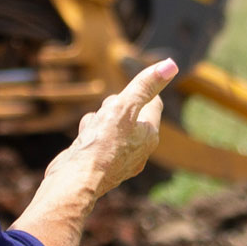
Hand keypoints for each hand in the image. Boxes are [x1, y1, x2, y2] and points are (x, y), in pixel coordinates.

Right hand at [48, 59, 176, 198]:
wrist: (75, 181)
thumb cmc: (102, 143)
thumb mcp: (124, 106)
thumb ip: (144, 86)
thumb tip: (171, 64)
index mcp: (150, 135)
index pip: (154, 103)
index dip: (140, 92)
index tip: (129, 91)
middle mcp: (139, 150)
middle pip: (129, 113)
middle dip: (113, 108)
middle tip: (106, 114)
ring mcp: (119, 159)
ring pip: (109, 126)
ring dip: (98, 121)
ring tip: (92, 132)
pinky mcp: (100, 165)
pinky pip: (97, 140)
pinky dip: (89, 137)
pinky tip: (82, 143)